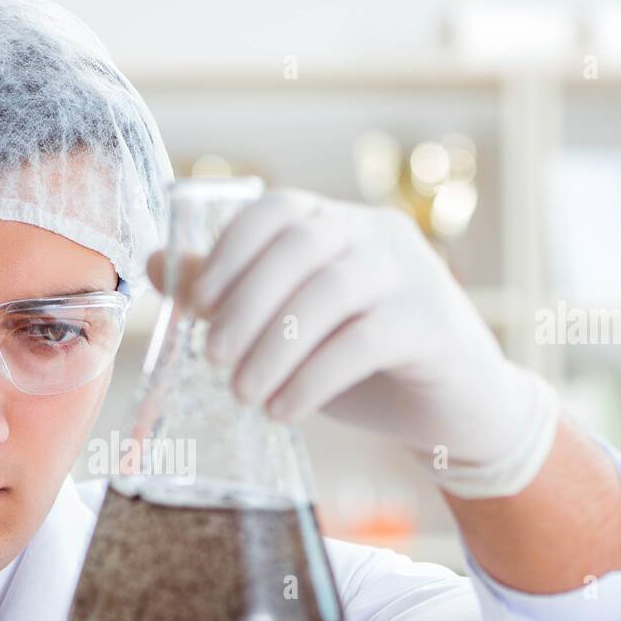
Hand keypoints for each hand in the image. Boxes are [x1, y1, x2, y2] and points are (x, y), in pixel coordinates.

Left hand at [149, 188, 560, 498]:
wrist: (462, 409)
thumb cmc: (367, 364)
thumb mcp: (294, 327)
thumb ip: (233, 292)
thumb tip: (159, 265)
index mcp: (339, 225)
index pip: (276, 210)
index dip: (229, 252)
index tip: (197, 306)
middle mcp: (376, 237)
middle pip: (299, 246)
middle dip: (243, 305)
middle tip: (212, 359)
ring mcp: (411, 276)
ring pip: (329, 292)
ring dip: (272, 348)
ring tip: (242, 393)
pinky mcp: (433, 326)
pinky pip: (363, 342)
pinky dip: (311, 378)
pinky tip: (283, 410)